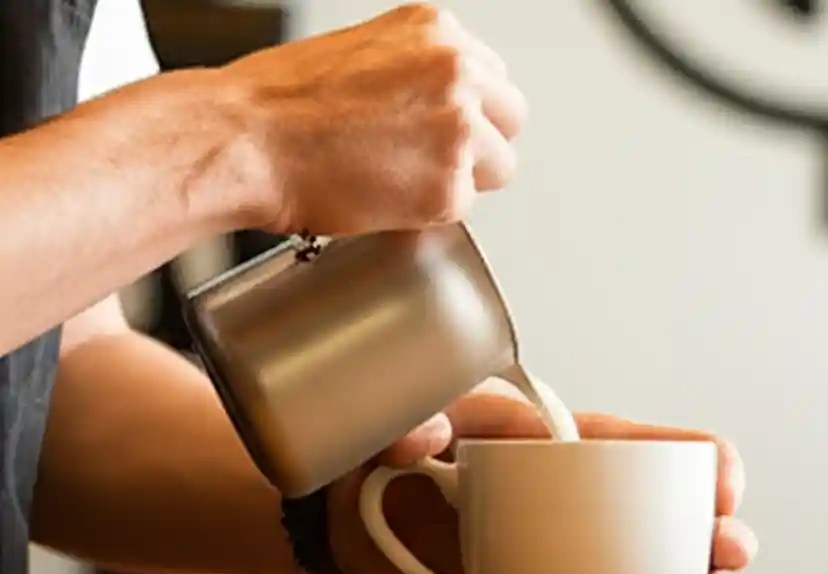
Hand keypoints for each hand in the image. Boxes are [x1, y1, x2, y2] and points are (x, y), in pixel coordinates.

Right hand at [221, 4, 525, 235]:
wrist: (243, 139)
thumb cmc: (278, 102)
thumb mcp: (362, 53)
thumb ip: (415, 71)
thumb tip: (438, 104)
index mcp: (438, 31)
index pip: (490, 77)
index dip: (465, 108)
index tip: (436, 124)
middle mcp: (458, 72)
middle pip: (509, 118)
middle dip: (477, 143)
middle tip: (425, 157)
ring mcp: (459, 130)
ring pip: (497, 167)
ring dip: (458, 179)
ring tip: (399, 179)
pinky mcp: (449, 186)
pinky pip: (463, 208)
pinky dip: (428, 213)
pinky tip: (384, 198)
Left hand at [326, 391, 756, 573]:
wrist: (366, 506)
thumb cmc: (413, 444)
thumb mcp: (423, 410)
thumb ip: (417, 416)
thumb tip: (422, 438)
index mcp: (583, 444)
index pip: (667, 446)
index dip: (708, 463)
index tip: (719, 492)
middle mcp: (597, 505)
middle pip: (684, 520)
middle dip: (719, 539)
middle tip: (724, 557)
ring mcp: (583, 559)